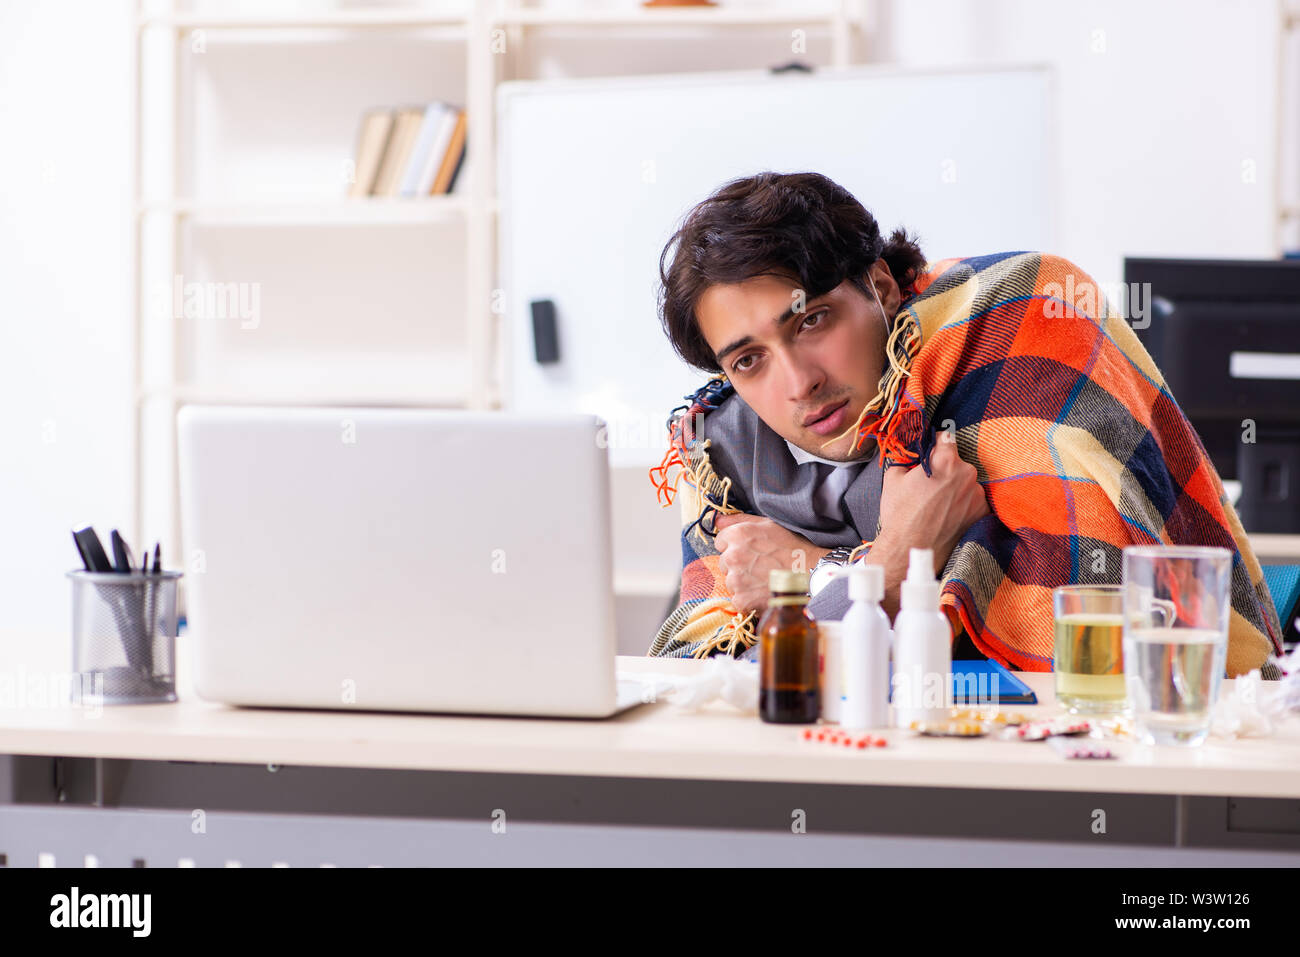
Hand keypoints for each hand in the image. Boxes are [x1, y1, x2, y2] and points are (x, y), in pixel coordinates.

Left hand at [713, 513, 828, 616]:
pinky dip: (748, 598)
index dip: (735, 545)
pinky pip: (737, 599)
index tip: (750, 550)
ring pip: (730, 581)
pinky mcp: (742, 599)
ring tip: (764, 579)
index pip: (720, 541)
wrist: (811, 574)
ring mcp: (736, 579)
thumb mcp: (768, 524)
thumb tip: (717, 520)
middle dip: (737, 564)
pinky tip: (763, 591)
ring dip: (742, 582)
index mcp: (737, 535)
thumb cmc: (793, 547)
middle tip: (760, 565)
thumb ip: (739, 520)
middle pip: (724, 562)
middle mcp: (733, 556)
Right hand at [877, 430, 989, 574]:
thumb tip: (910, 456)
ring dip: (956, 488)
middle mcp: (966, 473)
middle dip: (945, 469)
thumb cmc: (900, 514)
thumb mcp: (893, 478)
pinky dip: (963, 504)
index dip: (936, 443)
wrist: (910, 549)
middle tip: (930, 485)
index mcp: (945, 460)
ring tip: (938, 504)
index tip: (932, 450)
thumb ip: (906, 460)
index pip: (946, 438)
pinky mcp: (981, 512)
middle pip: (957, 462)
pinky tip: (948, 514)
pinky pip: (973, 501)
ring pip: (966, 482)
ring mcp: (976, 494)